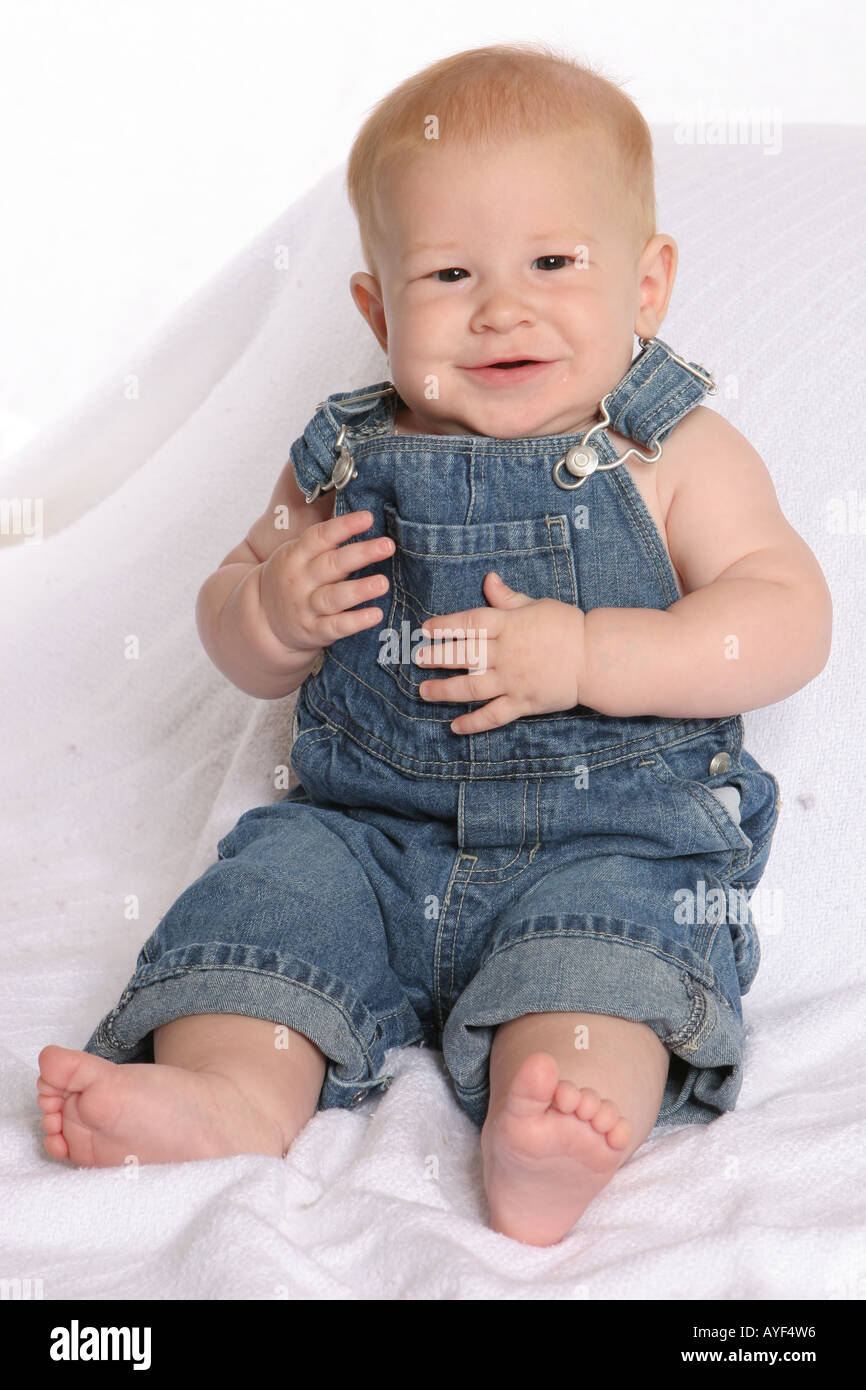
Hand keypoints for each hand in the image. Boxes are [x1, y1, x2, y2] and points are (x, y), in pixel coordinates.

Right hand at [259, 508, 393, 651]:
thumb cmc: (291, 578)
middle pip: (332, 565)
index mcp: (296, 555)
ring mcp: (306, 607)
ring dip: (359, 590)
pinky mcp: (314, 630)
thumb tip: (364, 516)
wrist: (262, 619)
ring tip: (383, 582)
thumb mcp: (296, 554)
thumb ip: (323, 541)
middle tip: (388, 545)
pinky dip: (356, 622)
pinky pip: (336, 626)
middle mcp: (301, 580)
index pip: (320, 536)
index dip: (344, 526)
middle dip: (361, 554)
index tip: (368, 517)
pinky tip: (376, 614)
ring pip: (334, 597)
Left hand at [414, 571, 585, 733]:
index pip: (470, 622)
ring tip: (424, 691)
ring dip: (445, 690)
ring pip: (471, 687)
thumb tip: (488, 579)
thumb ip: (508, 598)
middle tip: (417, 659)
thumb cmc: (566, 626)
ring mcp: (513, 680)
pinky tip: (455, 726)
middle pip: (465, 654)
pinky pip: (493, 715)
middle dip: (438, 657)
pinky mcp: (522, 703)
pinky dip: (473, 723)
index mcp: (510, 625)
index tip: (426, 629)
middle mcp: (507, 653)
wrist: (595, 657)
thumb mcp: (536, 605)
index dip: (446, 625)